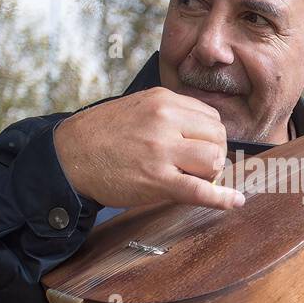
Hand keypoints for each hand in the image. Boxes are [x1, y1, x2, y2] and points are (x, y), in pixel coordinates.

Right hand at [54, 87, 245, 209]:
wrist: (68, 155)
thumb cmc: (100, 134)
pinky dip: (222, 198)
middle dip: (215, 154)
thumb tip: (201, 132)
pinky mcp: (157, 181)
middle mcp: (166, 121)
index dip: (210, 136)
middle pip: (218, 137)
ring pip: (214, 161)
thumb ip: (168, 115)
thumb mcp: (137, 107)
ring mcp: (162, 151)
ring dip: (211, 173)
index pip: (211, 117)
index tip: (201, 148)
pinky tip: (235, 201)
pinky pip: (200, 190)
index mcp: (163, 101)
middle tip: (198, 167)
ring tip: (193, 178)